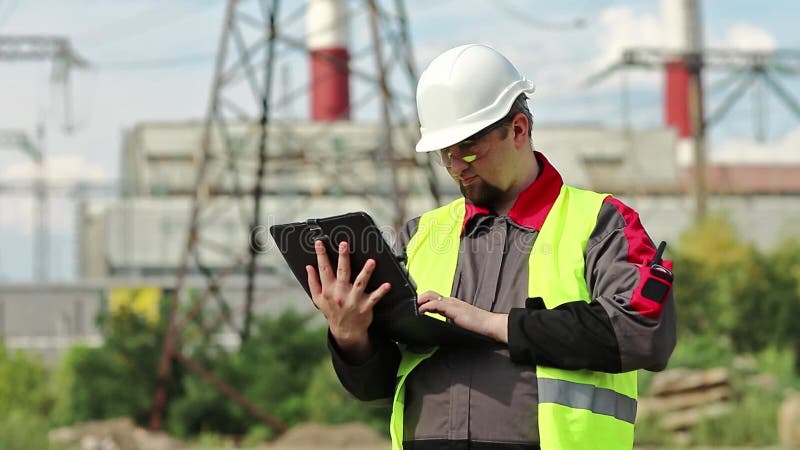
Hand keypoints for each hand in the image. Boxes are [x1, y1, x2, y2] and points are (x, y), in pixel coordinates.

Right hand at [306, 240, 390, 361]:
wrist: (345, 331)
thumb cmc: (332, 311)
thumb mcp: (318, 299)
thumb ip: (313, 282)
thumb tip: (308, 267)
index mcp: (328, 290)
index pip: (323, 269)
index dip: (321, 255)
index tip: (319, 243)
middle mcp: (340, 293)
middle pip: (342, 273)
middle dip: (343, 258)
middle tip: (344, 244)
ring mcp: (353, 300)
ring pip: (360, 283)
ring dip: (366, 272)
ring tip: (371, 261)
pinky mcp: (365, 306)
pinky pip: (374, 298)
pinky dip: (381, 291)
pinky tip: (387, 285)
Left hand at [417, 291, 508, 342]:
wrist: (488, 324)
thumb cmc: (476, 324)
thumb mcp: (458, 321)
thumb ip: (449, 320)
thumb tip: (441, 324)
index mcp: (451, 303)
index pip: (434, 298)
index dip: (423, 300)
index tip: (414, 306)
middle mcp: (450, 300)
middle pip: (430, 294)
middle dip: (418, 298)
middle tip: (410, 306)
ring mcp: (451, 303)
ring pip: (431, 296)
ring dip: (419, 301)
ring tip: (412, 307)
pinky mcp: (453, 308)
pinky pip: (436, 305)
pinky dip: (426, 307)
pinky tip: (420, 311)